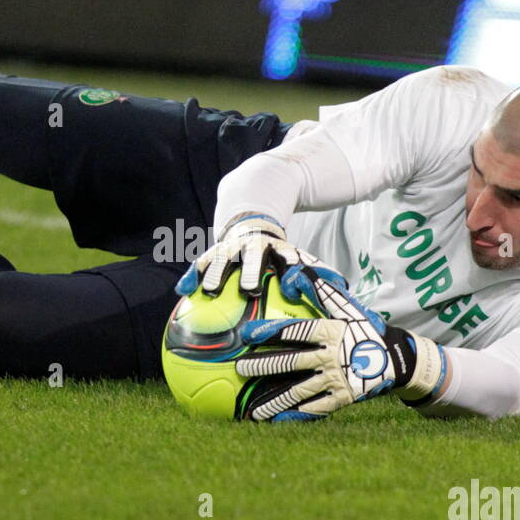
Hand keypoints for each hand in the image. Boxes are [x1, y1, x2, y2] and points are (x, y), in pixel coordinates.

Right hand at [177, 214, 303, 296]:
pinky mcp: (214, 249)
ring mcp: (233, 247)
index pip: (288, 259)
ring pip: (223, 257)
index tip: (291, 290)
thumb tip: (337, 294)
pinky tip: (182, 290)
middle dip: (251, 272)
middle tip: (249, 291)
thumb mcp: (295, 260)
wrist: (254, 226)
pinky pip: (201, 262)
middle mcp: (256, 246)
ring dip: (216, 274)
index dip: (290, 272)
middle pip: (253, 257)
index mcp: (279, 250)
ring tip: (208, 292)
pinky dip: (192, 275)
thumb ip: (310, 278)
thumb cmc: (278, 257)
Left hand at [234, 263, 445, 421]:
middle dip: (263, 366)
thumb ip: (320, 291)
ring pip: (299, 391)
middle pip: (291, 362)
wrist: (398, 359)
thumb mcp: (347, 307)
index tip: (247, 333)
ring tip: (253, 409)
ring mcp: (337, 380)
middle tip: (240, 368)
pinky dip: (296, 415)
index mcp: (330, 333)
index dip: (270, 331)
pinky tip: (278, 420)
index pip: (295, 331)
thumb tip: (293, 274)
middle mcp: (331, 357)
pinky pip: (316, 408)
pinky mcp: (344, 398)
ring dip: (274, 400)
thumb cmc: (365, 328)